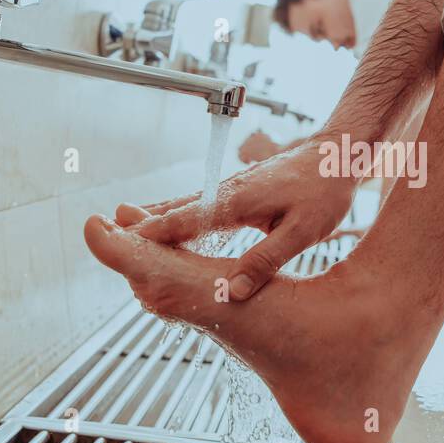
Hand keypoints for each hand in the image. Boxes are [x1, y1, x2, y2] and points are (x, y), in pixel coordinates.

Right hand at [131, 132, 360, 299]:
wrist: (338, 151)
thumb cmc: (326, 188)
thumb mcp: (304, 232)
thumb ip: (267, 260)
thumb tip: (231, 290)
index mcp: (238, 202)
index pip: (185, 222)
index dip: (153, 236)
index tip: (122, 247)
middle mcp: (227, 193)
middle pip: (174, 212)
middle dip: (141, 227)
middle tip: (105, 238)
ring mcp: (230, 190)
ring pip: (183, 207)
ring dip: (154, 219)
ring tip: (122, 231)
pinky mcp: (238, 192)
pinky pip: (198, 207)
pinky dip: (175, 216)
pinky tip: (166, 223)